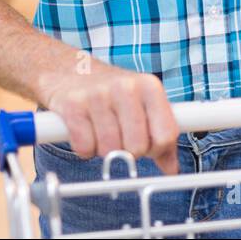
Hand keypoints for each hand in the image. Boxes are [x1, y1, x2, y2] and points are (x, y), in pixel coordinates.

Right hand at [40, 61, 179, 173]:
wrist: (69, 70)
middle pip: (137, 147)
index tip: (146, 146)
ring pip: (110, 150)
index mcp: (150, 87)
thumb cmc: (112, 92)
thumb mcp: (143, 105)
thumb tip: (171, 169)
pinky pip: (85, 147)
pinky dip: (84, 148)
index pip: (165, 135)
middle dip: (127, 152)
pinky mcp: (73, 105)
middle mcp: (126, 87)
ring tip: (100, 132)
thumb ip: (160, 135)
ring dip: (103, 150)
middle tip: (119, 139)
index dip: (156, 150)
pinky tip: (85, 132)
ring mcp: (98, 95)